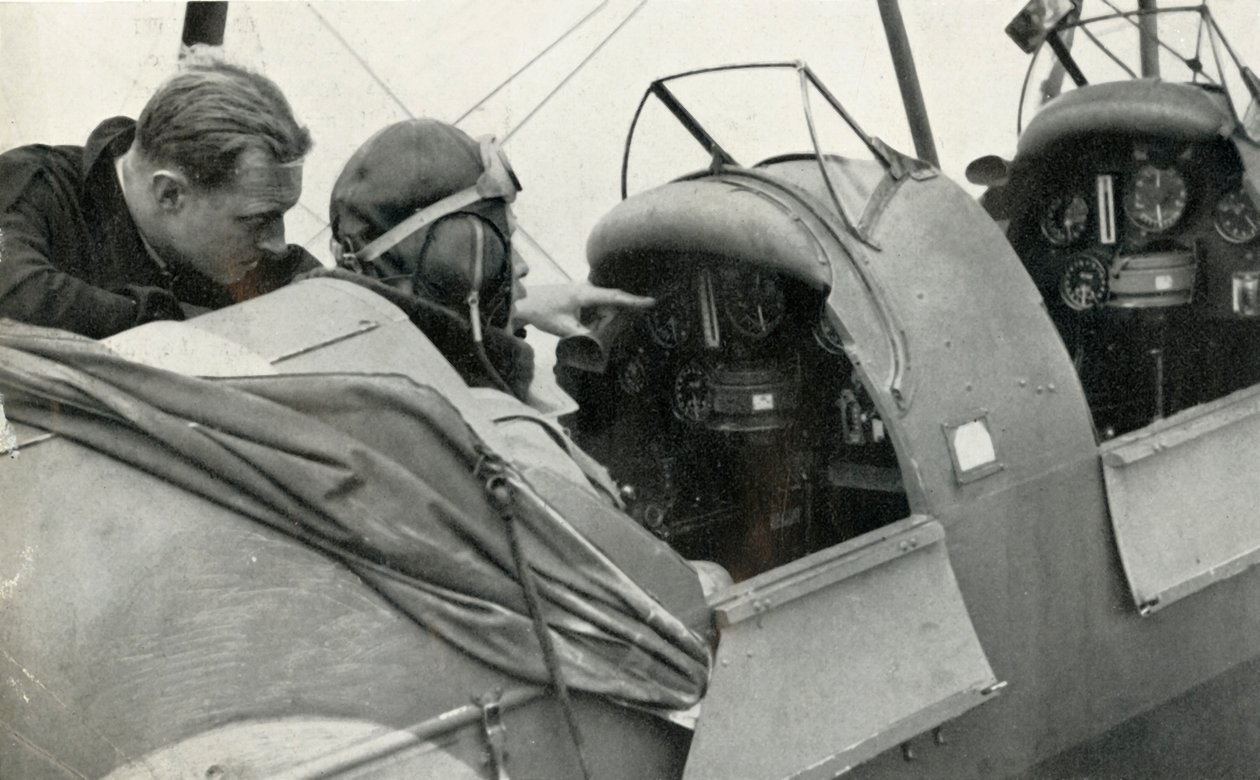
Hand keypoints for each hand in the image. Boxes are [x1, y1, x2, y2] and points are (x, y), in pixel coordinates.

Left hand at [513, 281, 654, 337]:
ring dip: (599, 322)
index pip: (615, 297)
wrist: (525, 303)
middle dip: (611, 320)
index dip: (634, 301)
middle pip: (611, 305)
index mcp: (585, 294)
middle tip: (597, 329)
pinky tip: (581, 324)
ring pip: (603, 309)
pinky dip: (594, 319)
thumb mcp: (563, 328)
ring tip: (580, 327)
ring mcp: (584, 292)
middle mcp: (587, 289)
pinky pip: (596, 309)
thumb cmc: (542, 312)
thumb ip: (584, 336)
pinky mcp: (581, 297)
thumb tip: (601, 344)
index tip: (652, 302)